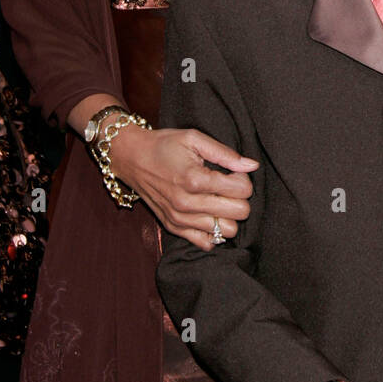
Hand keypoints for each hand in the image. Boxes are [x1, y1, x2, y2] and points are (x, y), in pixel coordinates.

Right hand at [109, 124, 257, 249]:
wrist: (131, 157)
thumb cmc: (163, 145)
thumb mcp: (194, 138)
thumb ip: (225, 153)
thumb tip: (252, 166)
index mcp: (195, 179)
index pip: (243, 190)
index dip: (243, 178)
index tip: (232, 172)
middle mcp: (188, 203)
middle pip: (240, 213)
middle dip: (240, 198)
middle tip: (227, 185)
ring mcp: (180, 219)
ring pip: (227, 231)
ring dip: (228, 215)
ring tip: (217, 199)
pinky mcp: (174, 228)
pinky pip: (207, 243)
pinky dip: (213, 230)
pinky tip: (208, 212)